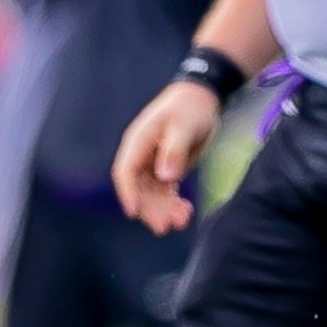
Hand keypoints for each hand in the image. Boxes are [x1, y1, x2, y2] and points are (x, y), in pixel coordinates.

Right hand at [113, 81, 220, 234]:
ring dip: (164, 210)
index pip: (125, 172)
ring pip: (153, 194)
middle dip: (151, 209)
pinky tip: (185, 213)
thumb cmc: (189, 107)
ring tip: (182, 221)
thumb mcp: (183, 125)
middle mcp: (141, 156)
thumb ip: (174, 149)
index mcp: (137, 143)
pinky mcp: (167, 170)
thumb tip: (165, 176)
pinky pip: (166, 191)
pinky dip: (173, 203)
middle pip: (139, 189)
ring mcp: (153, 164)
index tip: (133, 212)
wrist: (201, 99)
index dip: (127, 193)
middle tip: (165, 227)